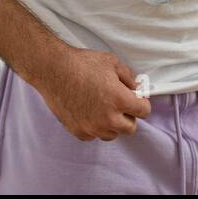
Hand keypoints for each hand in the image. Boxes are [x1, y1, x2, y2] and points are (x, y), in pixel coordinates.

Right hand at [31, 47, 151, 140]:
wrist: (54, 70)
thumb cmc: (82, 63)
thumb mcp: (112, 63)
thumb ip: (129, 77)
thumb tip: (136, 88)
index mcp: (120, 100)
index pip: (144, 111)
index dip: (141, 103)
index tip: (136, 100)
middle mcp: (109, 118)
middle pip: (130, 128)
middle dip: (129, 116)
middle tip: (120, 105)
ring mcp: (93, 127)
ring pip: (112, 134)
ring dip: (112, 124)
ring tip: (103, 109)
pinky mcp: (78, 131)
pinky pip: (93, 135)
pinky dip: (94, 128)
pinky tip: (89, 113)